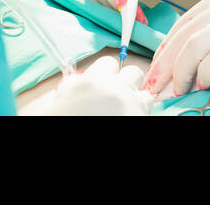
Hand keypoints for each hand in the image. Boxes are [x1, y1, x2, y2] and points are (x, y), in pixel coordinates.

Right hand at [25, 56, 152, 115]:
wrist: (68, 147)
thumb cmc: (63, 116)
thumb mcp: (63, 100)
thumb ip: (78, 85)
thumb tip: (87, 81)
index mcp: (92, 81)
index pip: (110, 62)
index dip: (107, 74)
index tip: (103, 84)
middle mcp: (115, 90)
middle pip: (134, 73)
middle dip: (128, 83)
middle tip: (118, 97)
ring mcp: (131, 106)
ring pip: (145, 96)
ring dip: (137, 102)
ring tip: (124, 112)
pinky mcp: (140, 119)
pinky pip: (146, 114)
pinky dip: (138, 116)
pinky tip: (126, 120)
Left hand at [144, 0, 209, 96]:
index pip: (184, 23)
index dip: (168, 48)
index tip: (159, 68)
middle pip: (181, 36)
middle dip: (164, 65)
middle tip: (154, 87)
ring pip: (189, 47)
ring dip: (178, 73)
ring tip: (178, 91)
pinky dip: (201, 74)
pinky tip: (203, 84)